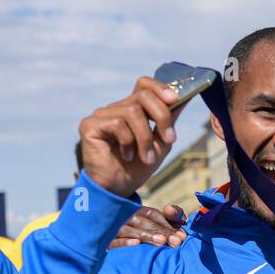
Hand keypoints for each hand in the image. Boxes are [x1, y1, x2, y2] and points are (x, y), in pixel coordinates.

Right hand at [79, 77, 182, 197]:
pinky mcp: (89, 125)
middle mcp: (116, 108)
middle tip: (168, 139)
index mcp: (132, 109)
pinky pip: (117, 124)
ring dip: (145, 138)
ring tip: (146, 157)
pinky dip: (128, 142)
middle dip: (162, 116)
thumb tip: (184, 97)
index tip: (175, 100)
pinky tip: (126, 155)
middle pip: (143, 95)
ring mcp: (101, 115)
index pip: (144, 84)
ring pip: (133, 112)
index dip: (160, 88)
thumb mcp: (161, 142)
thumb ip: (169, 120)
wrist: (119, 189)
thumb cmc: (138, 167)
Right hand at [109, 205, 187, 248]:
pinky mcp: (107, 242)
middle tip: (176, 241)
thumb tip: (184, 219)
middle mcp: (126, 218)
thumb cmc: (142, 232)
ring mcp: (115, 229)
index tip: (182, 234)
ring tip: (161, 242)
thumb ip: (172, 217)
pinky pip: (114, 241)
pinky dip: (124, 242)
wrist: (111, 240)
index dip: (168, 223)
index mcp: (137, 212)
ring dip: (146, 235)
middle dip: (162, 231)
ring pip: (130, 230)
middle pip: (144, 222)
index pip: (153, 214)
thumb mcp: (156, 222)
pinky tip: (136, 244)